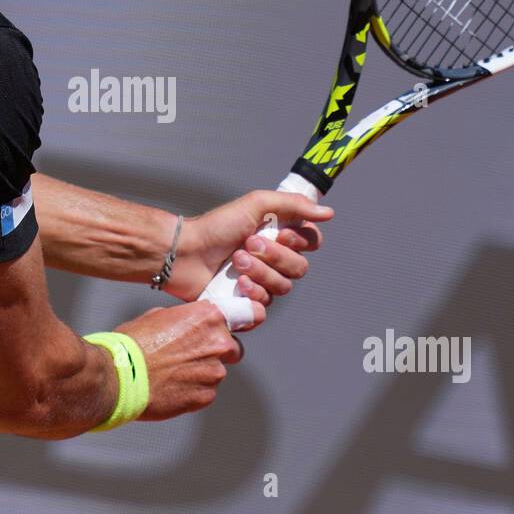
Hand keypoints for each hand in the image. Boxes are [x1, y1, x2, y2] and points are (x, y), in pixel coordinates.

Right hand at [115, 301, 243, 419]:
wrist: (117, 378)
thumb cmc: (132, 345)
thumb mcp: (157, 316)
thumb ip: (183, 318)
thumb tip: (188, 323)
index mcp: (208, 316)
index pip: (250, 314)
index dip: (247, 319)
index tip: (244, 324)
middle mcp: (218, 342)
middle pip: (233, 348)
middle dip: (216, 351)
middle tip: (190, 355)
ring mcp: (214, 371)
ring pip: (217, 371)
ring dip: (201, 373)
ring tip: (172, 374)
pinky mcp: (206, 396)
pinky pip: (206, 392)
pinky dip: (193, 391)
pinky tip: (171, 386)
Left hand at [161, 190, 332, 323]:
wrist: (185, 252)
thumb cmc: (216, 226)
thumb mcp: (255, 204)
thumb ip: (293, 205)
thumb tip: (328, 212)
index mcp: (278, 237)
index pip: (311, 243)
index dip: (300, 241)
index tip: (280, 232)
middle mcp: (272, 261)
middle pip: (299, 268)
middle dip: (274, 256)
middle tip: (248, 244)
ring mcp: (260, 284)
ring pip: (282, 288)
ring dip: (259, 272)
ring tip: (236, 262)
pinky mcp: (245, 305)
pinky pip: (265, 309)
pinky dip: (252, 295)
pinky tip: (236, 284)